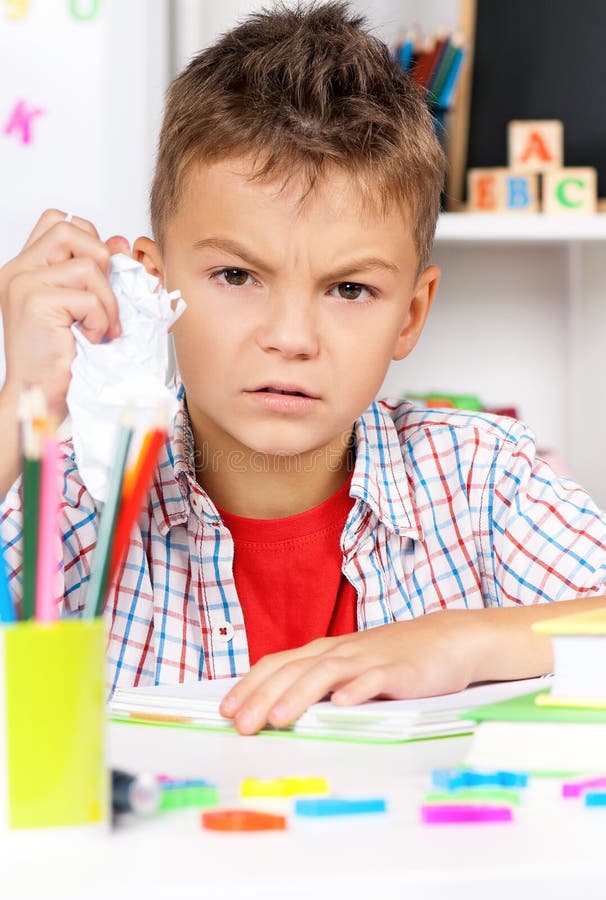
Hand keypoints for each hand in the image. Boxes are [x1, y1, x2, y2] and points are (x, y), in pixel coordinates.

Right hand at [0, 209, 130, 418]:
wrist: (38, 394)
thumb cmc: (60, 356)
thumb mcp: (81, 306)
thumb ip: (95, 272)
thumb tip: (121, 242)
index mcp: (25, 267)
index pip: (58, 221)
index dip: (89, 239)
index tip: (101, 275)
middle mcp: (18, 270)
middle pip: (71, 231)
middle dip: (101, 263)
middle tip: (100, 300)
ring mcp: (23, 284)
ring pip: (88, 265)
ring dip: (106, 301)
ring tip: (99, 327)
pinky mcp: (36, 302)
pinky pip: (89, 297)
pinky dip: (101, 320)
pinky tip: (91, 338)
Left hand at [220, 611, 478, 734]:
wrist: (449, 638)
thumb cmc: (396, 656)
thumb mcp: (351, 664)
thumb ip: (319, 680)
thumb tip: (278, 707)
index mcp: (326, 651)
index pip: (278, 663)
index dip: (250, 685)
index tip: (226, 710)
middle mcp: (341, 652)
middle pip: (294, 670)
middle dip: (262, 697)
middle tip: (240, 725)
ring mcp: (369, 659)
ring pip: (326, 673)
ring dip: (299, 695)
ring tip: (278, 719)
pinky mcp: (400, 671)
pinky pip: (375, 678)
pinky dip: (356, 690)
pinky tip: (341, 705)